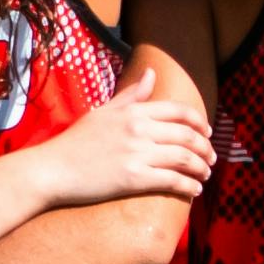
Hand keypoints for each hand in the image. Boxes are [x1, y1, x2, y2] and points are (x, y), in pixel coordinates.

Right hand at [41, 85, 219, 211]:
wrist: (53, 169)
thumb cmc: (75, 142)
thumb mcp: (104, 112)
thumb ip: (131, 95)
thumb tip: (151, 73)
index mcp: (133, 111)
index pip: (179, 111)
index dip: (199, 122)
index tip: (207, 133)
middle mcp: (139, 129)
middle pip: (187, 136)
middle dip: (205, 148)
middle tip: (211, 158)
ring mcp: (137, 154)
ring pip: (185, 158)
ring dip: (201, 167)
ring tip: (205, 174)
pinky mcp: (134, 179)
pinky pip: (173, 181)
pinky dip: (189, 185)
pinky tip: (194, 190)